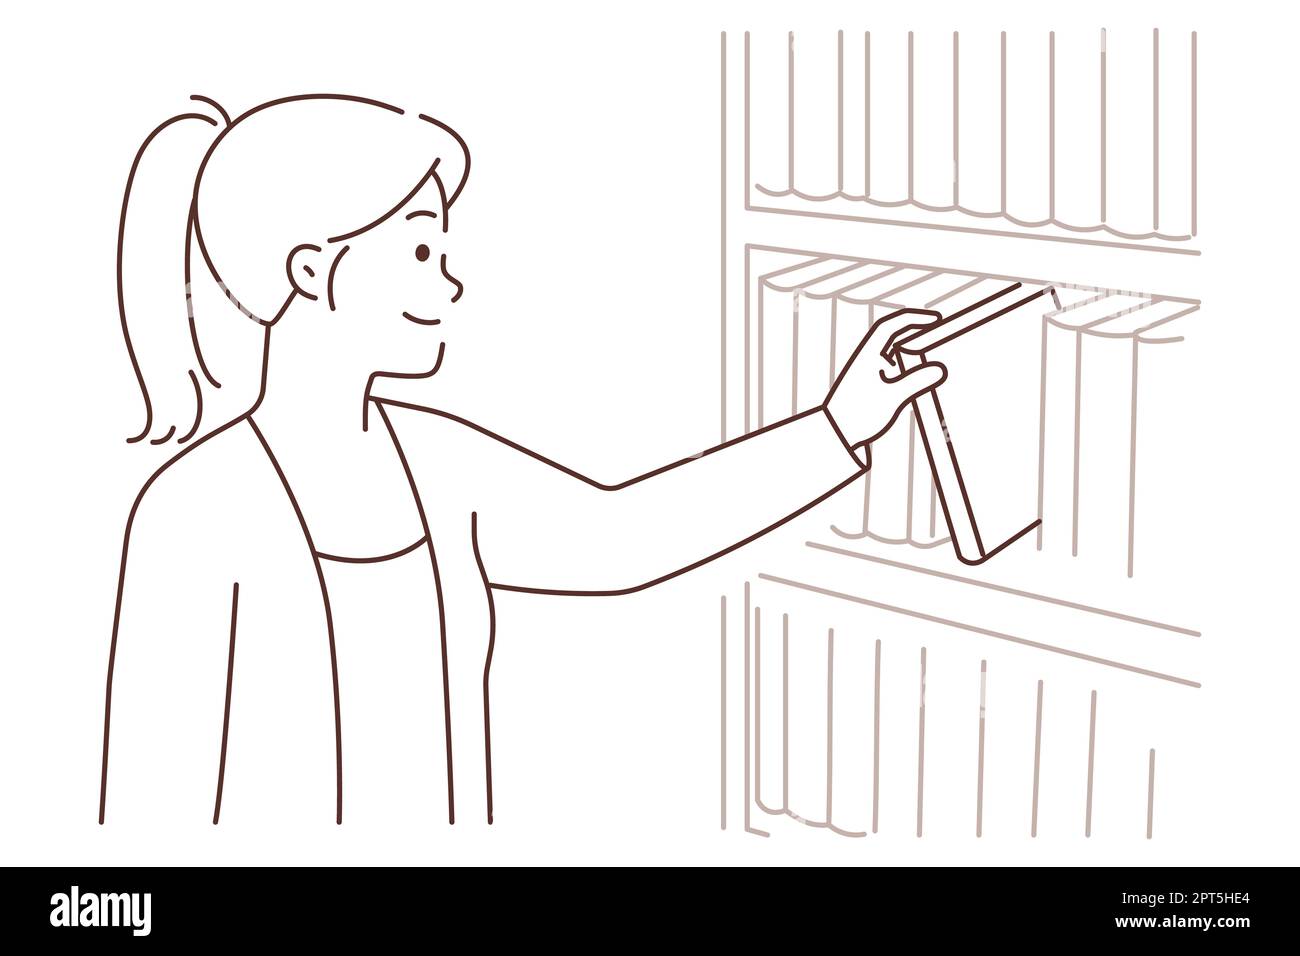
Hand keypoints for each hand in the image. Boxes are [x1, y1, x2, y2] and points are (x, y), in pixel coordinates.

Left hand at [823, 310, 947, 451]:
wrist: (835, 433)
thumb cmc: (859, 414)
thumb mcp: (893, 398)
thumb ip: (917, 381)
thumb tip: (940, 369)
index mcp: (867, 355)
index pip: (891, 325)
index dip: (914, 318)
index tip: (935, 319)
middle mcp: (865, 358)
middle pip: (891, 335)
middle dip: (913, 329)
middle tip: (935, 331)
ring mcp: (865, 370)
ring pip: (889, 350)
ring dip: (908, 347)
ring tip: (928, 350)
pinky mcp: (866, 382)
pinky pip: (887, 364)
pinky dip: (902, 363)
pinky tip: (913, 372)